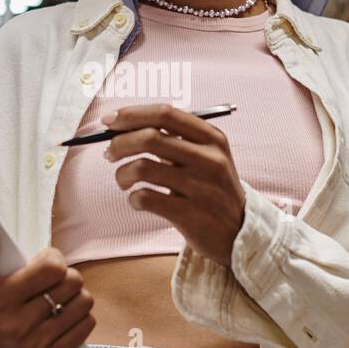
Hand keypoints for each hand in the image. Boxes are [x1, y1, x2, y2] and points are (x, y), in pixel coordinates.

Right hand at [0, 227, 93, 347]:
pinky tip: (64, 312)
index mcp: (1, 299)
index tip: (45, 260)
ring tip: (60, 294)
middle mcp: (20, 323)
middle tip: (52, 278)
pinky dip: (80, 315)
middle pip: (72, 283)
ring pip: (83, 304)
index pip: (51, 269)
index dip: (53, 257)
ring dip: (75, 294)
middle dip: (65, 274)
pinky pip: (85, 327)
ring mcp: (37, 344)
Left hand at [102, 103, 246, 267]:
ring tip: (123, 181)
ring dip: (122, 173)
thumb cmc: (210, 189)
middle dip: (120, 143)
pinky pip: (146, 198)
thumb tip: (122, 127)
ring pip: (143, 168)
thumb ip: (173, 140)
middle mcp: (210, 159)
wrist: (239, 233)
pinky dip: (133, 198)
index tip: (109, 121)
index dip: (132, 114)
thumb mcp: (206, 157)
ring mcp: (202, 188)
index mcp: (212, 138)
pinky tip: (137, 201)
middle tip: (110, 154)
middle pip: (150, 137)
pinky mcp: (192, 215)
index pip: (166, 114)